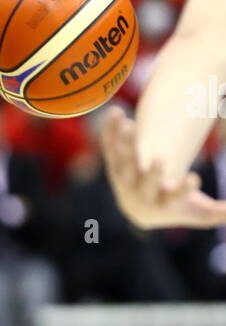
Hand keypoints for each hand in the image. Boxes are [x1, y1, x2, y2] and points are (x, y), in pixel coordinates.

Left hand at [101, 105, 225, 228]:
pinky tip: (115, 112)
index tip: (195, 179)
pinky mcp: (115, 164)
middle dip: (153, 172)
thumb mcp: (197, 213)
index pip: (175, 199)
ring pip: (124, 162)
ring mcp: (125, 180)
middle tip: (160, 158)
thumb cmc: (175, 208)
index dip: (184, 190)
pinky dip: (111, 130)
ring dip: (126, 144)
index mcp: (163, 205)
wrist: (138, 210)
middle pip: (145, 183)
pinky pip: (110, 147)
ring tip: (128, 125)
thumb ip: (218, 213)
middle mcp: (141, 194)